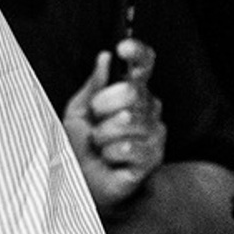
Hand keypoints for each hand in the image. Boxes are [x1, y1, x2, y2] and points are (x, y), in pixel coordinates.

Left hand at [66, 41, 167, 212]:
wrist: (87, 185)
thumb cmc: (81, 147)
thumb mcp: (79, 112)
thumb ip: (92, 86)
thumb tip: (104, 57)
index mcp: (132, 92)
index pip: (144, 65)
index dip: (137, 53)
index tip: (122, 47)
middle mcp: (149, 109)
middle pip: (131, 91)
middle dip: (103, 107)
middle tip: (96, 123)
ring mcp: (154, 133)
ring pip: (126, 121)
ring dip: (103, 136)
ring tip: (101, 146)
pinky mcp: (153, 158)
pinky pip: (127, 147)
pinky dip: (109, 155)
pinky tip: (110, 160)